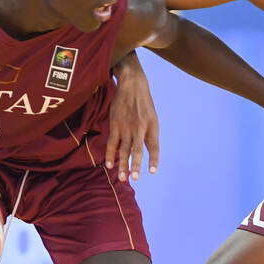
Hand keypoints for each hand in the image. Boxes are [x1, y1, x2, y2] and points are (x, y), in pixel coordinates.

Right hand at [106, 61, 159, 181]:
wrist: (132, 85)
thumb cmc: (144, 103)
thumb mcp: (152, 117)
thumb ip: (149, 133)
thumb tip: (146, 150)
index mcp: (152, 127)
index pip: (154, 146)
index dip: (154, 159)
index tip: (152, 171)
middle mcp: (140, 128)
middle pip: (137, 150)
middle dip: (135, 165)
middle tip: (134, 178)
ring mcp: (126, 127)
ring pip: (123, 149)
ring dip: (122, 164)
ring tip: (122, 177)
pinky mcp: (115, 125)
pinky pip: (112, 143)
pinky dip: (110, 154)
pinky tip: (109, 164)